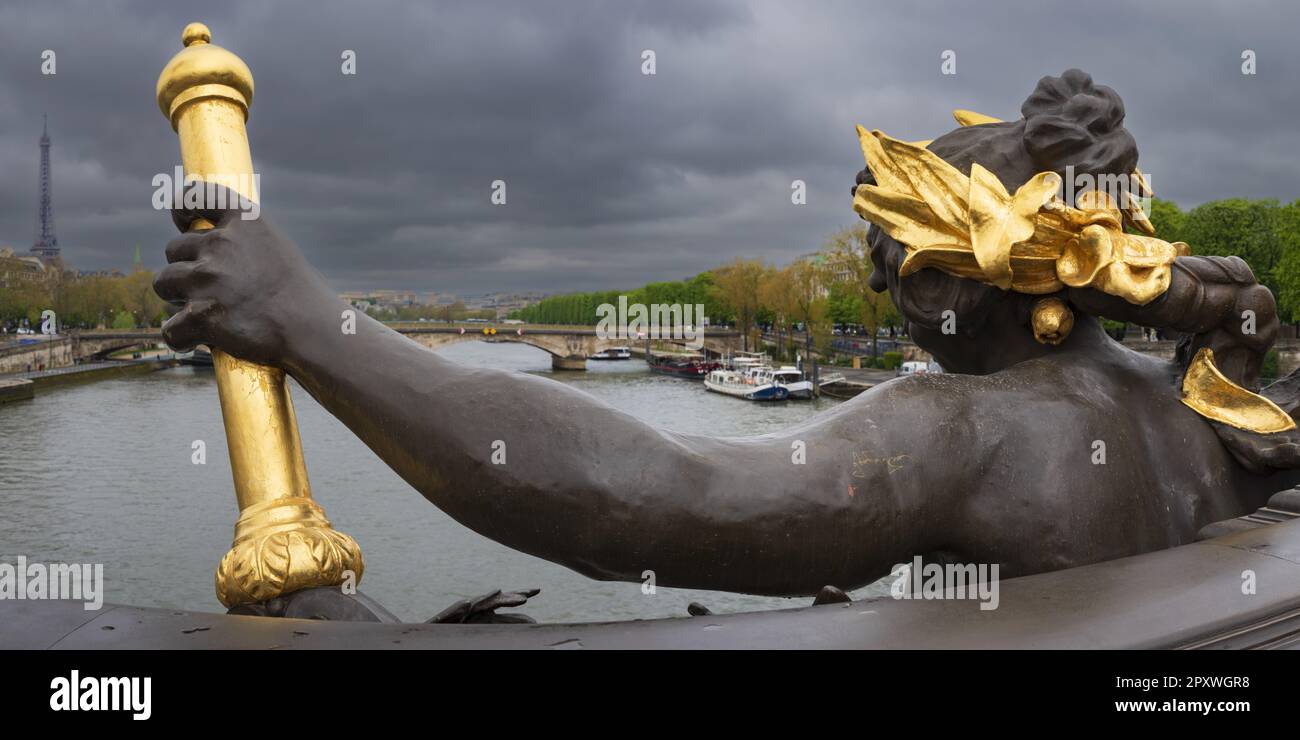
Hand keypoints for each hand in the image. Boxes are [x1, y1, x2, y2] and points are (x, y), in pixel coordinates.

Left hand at [153, 184, 335, 367]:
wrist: (313, 330)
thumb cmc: (301, 295)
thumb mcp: (276, 249)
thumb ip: (244, 242)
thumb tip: (210, 244)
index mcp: (244, 221)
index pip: (197, 196)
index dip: (183, 207)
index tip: (183, 222)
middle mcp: (221, 244)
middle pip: (174, 249)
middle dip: (185, 268)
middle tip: (208, 289)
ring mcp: (207, 279)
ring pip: (163, 283)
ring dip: (177, 298)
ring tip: (202, 313)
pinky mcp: (200, 315)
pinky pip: (170, 328)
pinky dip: (179, 337)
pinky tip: (191, 341)